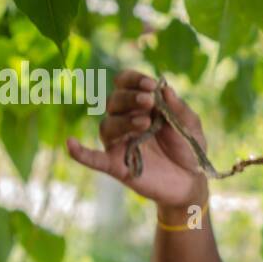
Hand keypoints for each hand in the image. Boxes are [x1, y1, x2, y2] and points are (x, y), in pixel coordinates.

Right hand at [66, 70, 208, 208]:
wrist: (191, 181)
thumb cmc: (189, 148)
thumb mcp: (190, 126)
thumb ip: (179, 109)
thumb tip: (165, 88)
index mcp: (142, 106)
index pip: (125, 84)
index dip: (133, 80)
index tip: (150, 85)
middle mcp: (126, 120)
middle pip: (114, 101)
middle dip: (130, 98)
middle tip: (149, 101)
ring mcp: (120, 143)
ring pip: (107, 125)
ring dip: (123, 121)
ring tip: (145, 123)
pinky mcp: (117, 165)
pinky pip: (93, 159)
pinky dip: (80, 152)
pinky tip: (71, 144)